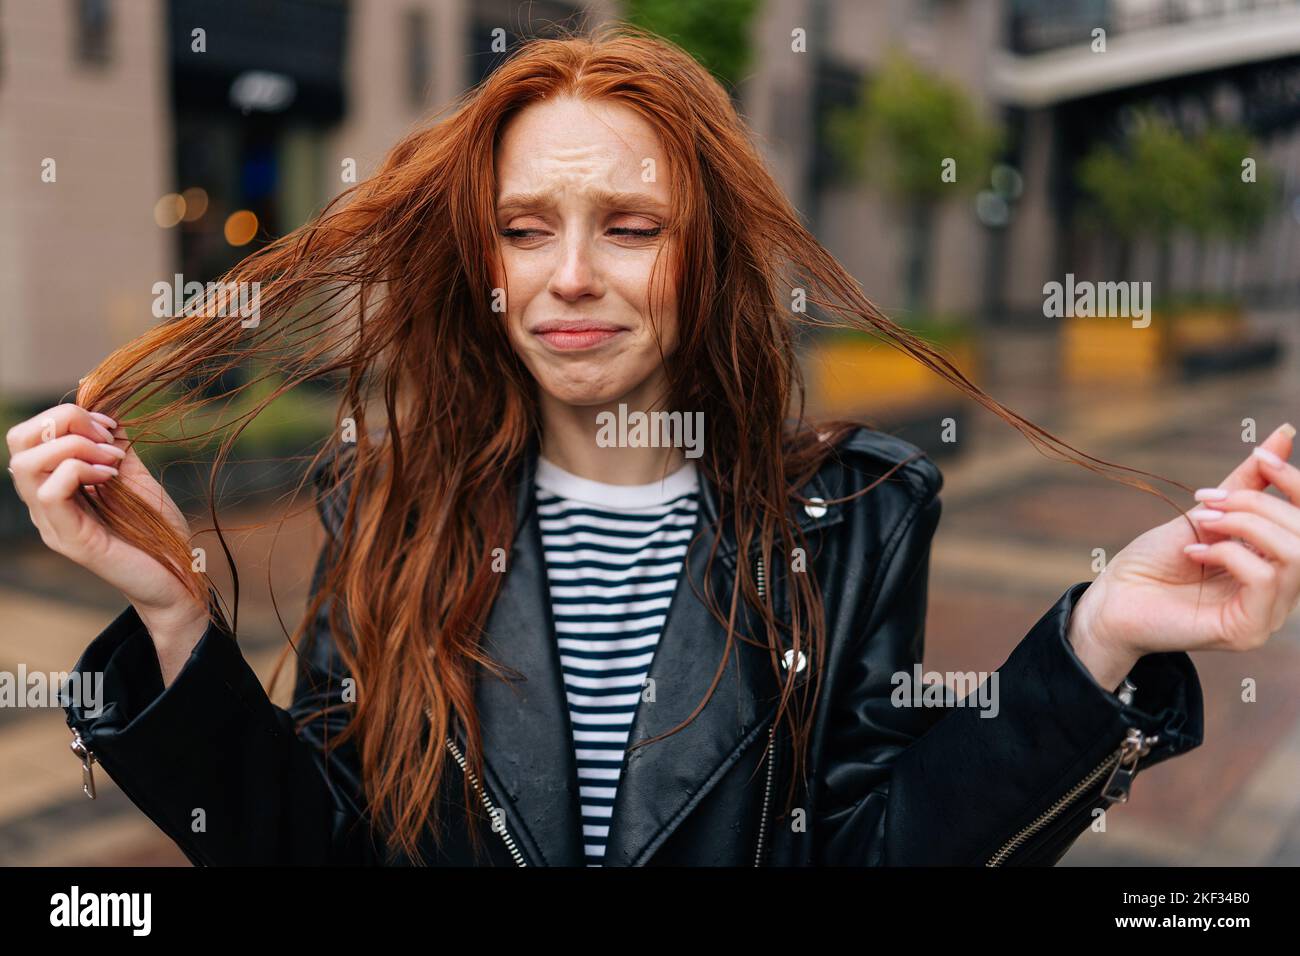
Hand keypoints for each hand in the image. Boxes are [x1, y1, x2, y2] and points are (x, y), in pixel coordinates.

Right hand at [5, 403, 207, 634]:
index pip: (28, 435)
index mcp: (55, 485)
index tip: (110, 425)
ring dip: (73, 446)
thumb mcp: (135, 477)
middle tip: (106, 436)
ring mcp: (52, 523)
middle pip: (18, 443)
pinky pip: (50, 493)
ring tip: (111, 459)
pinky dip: (78, 470)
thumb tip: (104, 407)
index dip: (65, 415)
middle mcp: (44, 504)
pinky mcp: (69, 539)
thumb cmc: (156, 530)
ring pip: (26, 465)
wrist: (178, 576)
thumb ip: (116, 446)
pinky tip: (110, 476)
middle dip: (61, 421)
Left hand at [1069, 422, 1299, 689]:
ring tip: (1204, 523)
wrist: (1113, 598)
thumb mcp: (1206, 512)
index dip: (1295, 484)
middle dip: (1259, 504)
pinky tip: (1196, 551)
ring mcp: (1268, 614)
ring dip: (1245, 524)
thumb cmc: (1155, 559)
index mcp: (1276, 563)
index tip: (1262, 457)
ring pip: (1294, 555)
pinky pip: (1264, 579)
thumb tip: (1284, 435)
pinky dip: (1230, 553)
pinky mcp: (1247, 630)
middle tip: (1210, 502)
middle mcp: (1282, 591)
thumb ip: (1248, 483)